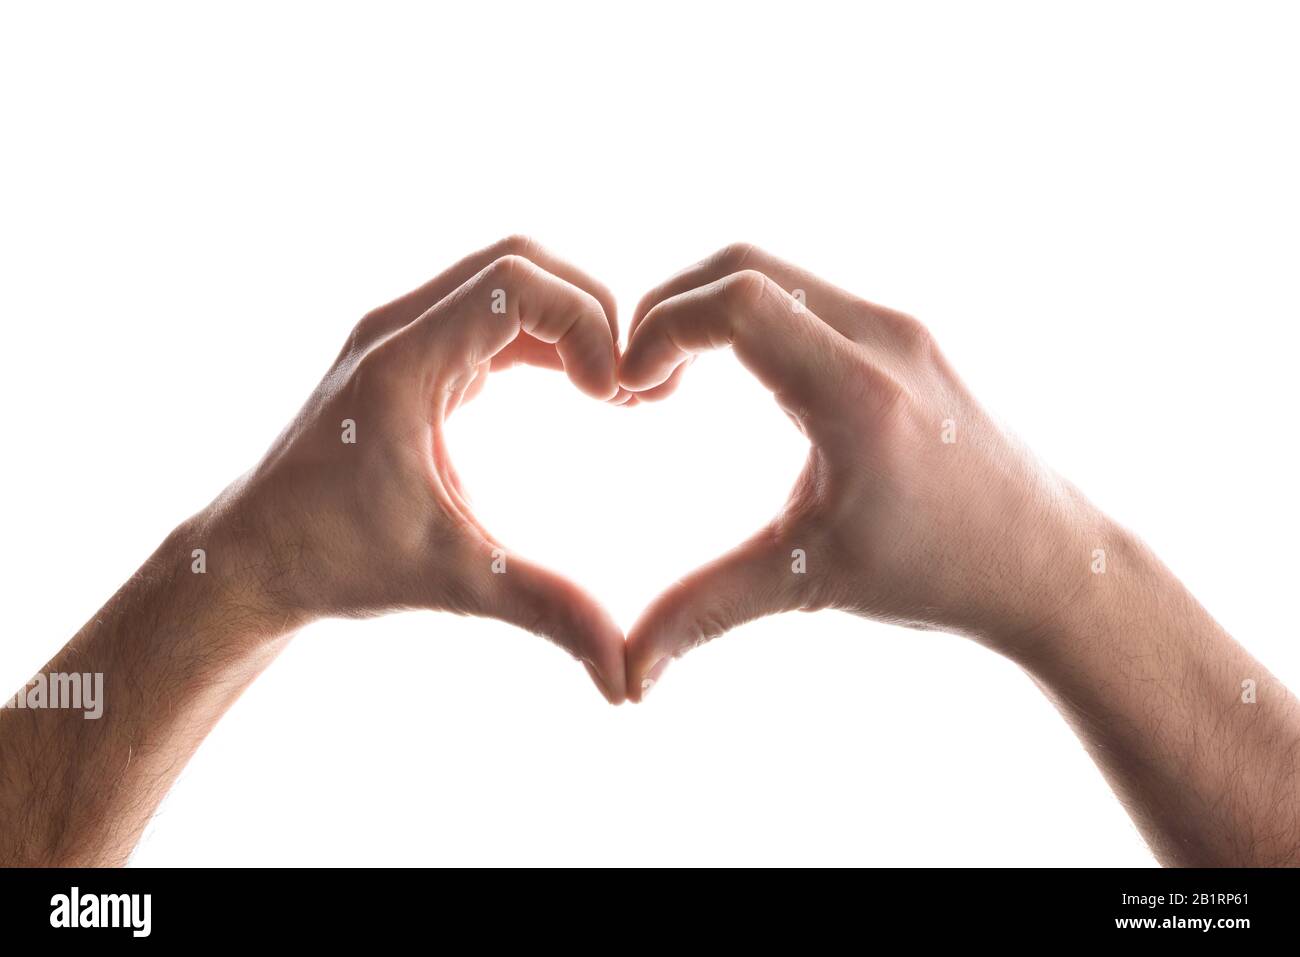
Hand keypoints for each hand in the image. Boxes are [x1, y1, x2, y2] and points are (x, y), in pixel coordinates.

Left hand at [212, 236, 628, 701]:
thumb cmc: (335, 561)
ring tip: (613, 390)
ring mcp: (400, 337)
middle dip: (590, 310)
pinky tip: (578, 389)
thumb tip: (624, 675)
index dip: (584, 322)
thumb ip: (544, 610)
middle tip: (627, 386)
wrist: (253, 558)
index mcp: (402, 364)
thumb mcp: (453, 580)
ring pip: (505, 282)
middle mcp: (397, 331)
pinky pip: (490, 315)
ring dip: (569, 321)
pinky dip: (543, 339)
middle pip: (518, 263)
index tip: (615, 396)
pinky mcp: (410, 356)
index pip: (514, 283)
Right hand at [619, 243, 1106, 696]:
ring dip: (710, 310)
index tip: (629, 392)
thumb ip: (707, 613)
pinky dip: (752, 317)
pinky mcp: (907, 338)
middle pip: (746, 265)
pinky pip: (809, 296)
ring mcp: (900, 330)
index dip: (662, 329)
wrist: (1050, 563)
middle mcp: (883, 341)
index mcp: (857, 395)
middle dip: (671, 309)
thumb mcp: (811, 582)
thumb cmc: (941, 574)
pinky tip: (734, 378)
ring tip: (673, 382)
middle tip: (638, 381)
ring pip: (778, 273)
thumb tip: (630, 677)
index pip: (737, 301)